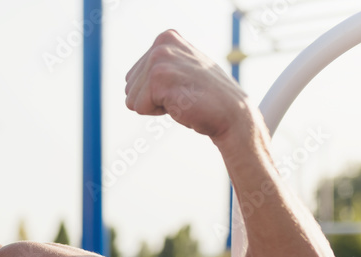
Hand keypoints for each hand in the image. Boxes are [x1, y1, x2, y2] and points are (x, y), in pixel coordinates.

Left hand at [124, 30, 252, 142]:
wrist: (231, 112)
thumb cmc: (204, 95)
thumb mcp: (182, 68)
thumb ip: (160, 64)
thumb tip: (131, 79)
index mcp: (165, 38)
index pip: (133, 77)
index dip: (153, 91)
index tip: (179, 86)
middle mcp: (161, 44)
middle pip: (129, 88)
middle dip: (151, 99)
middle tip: (181, 94)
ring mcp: (160, 60)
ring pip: (132, 99)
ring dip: (155, 106)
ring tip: (181, 97)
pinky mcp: (159, 78)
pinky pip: (138, 107)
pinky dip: (157, 112)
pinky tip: (180, 103)